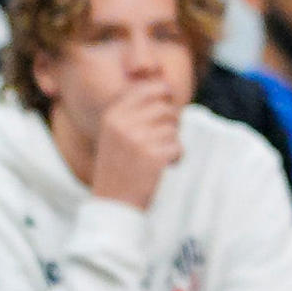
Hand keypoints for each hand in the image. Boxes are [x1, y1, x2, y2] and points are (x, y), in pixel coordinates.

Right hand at [86, 81, 184, 209]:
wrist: (113, 203)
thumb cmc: (120, 165)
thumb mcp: (116, 132)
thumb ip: (137, 110)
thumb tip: (168, 87)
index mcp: (113, 115)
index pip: (149, 88)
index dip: (164, 96)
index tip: (165, 109)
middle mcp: (123, 124)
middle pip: (166, 108)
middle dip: (171, 123)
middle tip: (160, 141)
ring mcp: (138, 140)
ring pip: (173, 128)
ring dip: (172, 142)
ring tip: (156, 156)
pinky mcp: (153, 156)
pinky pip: (178, 147)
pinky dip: (175, 157)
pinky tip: (161, 167)